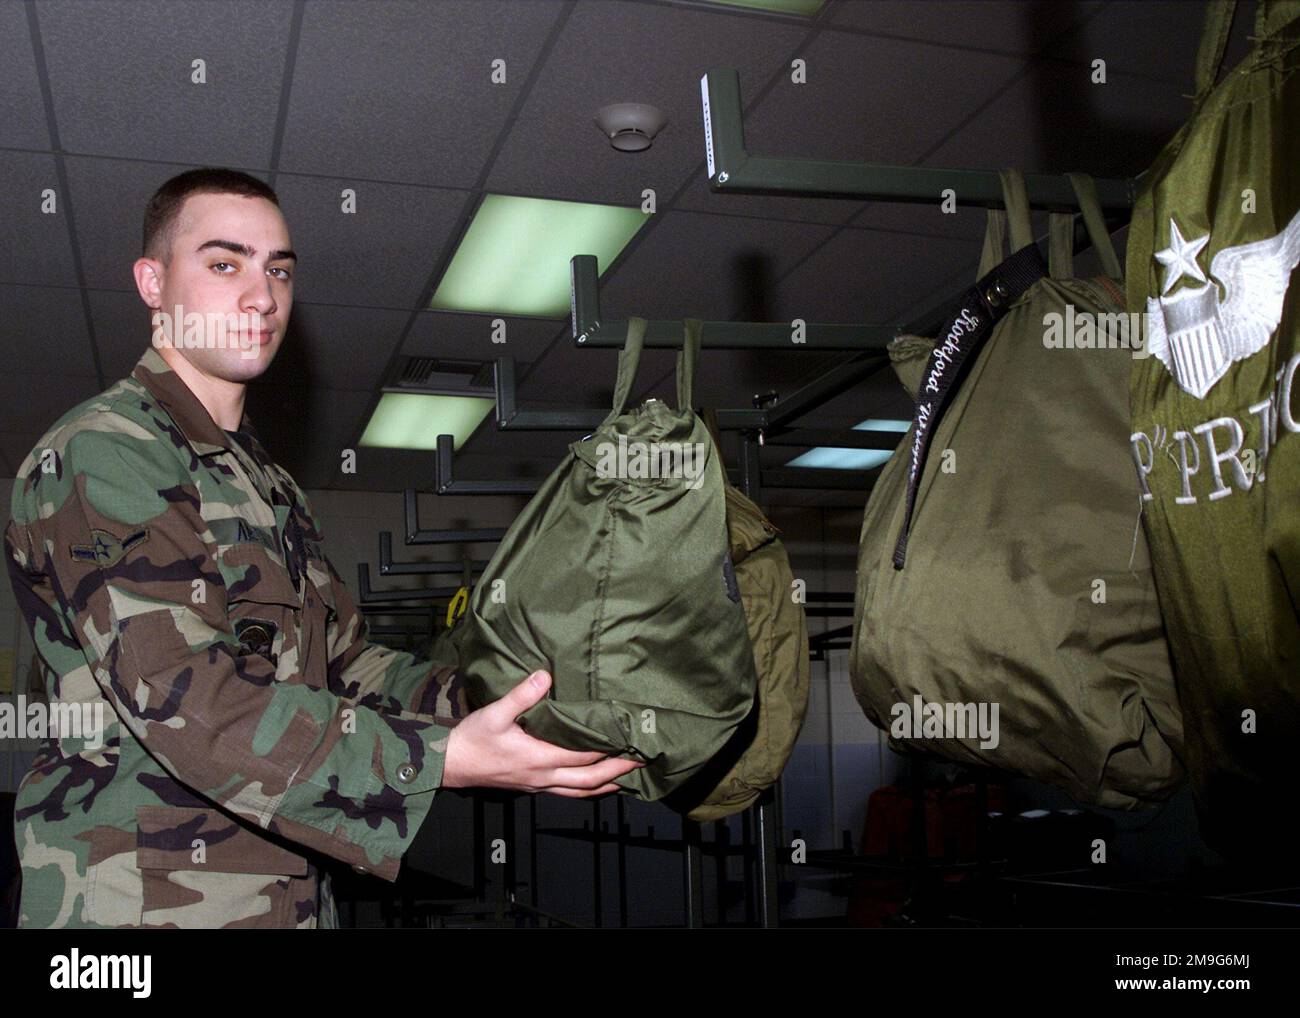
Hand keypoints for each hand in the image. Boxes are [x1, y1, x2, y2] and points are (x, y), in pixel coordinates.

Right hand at [441, 670, 643, 796]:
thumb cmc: (472, 739)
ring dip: (605, 786)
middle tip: (640, 762)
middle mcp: (542, 777)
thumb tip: (545, 675)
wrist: (450, 765)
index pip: (582, 757)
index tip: (629, 741)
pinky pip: (566, 793)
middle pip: (589, 780)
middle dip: (616, 772)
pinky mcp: (531, 786)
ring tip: (627, 779)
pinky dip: (586, 791)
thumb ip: (521, 695)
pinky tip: (594, 785)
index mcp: (538, 758)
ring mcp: (538, 785)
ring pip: (579, 792)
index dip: (608, 750)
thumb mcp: (494, 713)